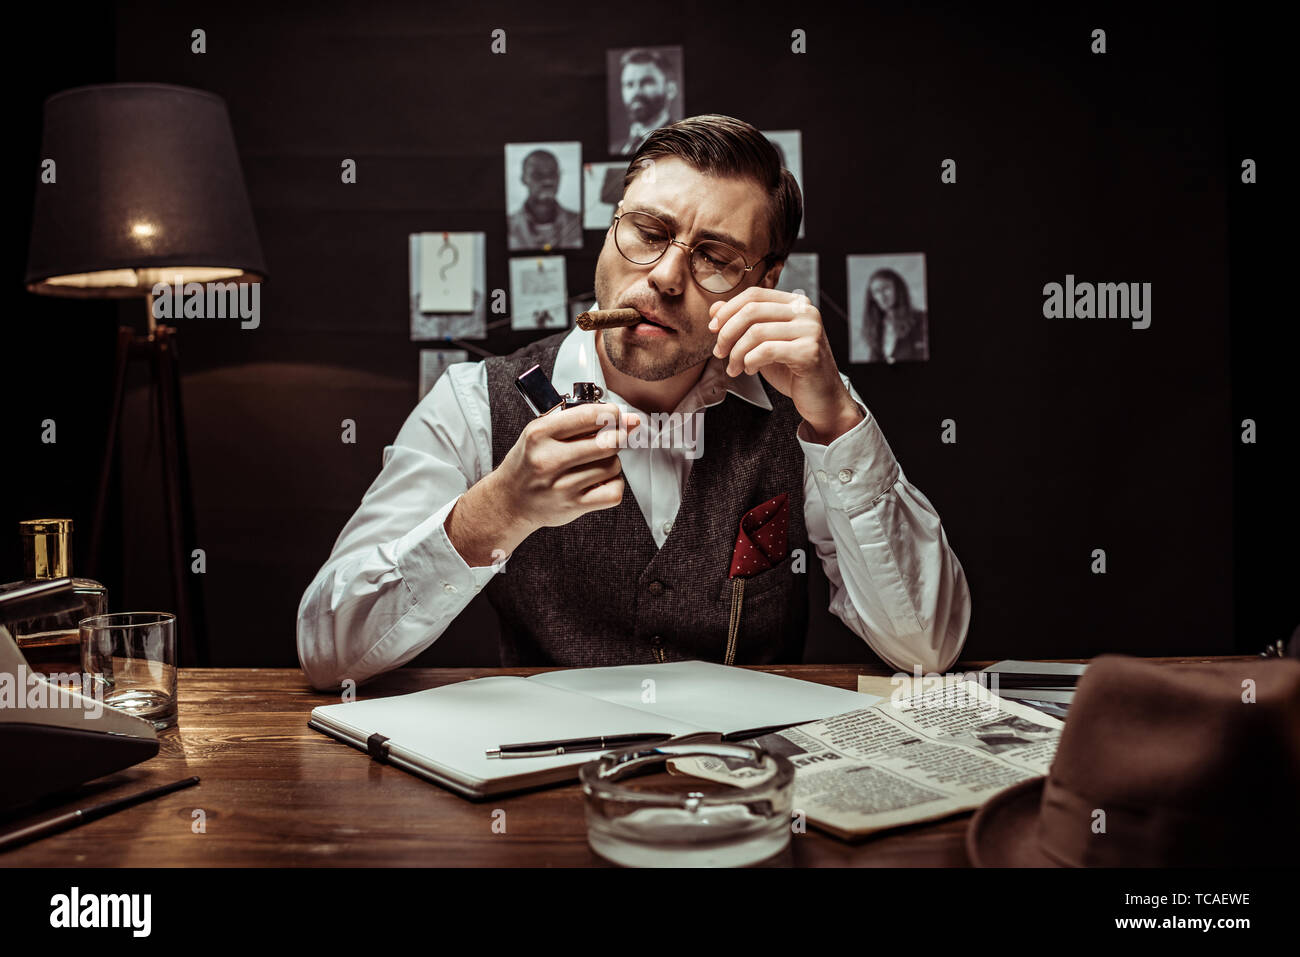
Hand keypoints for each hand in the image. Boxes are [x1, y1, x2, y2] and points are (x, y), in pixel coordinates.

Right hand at [493, 402, 640, 529]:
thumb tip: (624, 418)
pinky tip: (601, 480)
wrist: (510, 500)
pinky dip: (614, 484)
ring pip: (612, 466)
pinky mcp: (573, 506)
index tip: (615, 415)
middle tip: (615, 436)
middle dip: (618, 436)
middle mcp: (550, 459)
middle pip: (608, 443)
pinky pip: (613, 492)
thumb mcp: (540, 433)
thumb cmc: (529, 463)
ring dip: (612, 461)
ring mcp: (562, 485)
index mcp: (540, 434)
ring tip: (598, 461)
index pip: (589, 416)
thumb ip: (576, 421)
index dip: (612, 414)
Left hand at [708, 288, 862, 441]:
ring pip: (756, 332)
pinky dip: (750, 361)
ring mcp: (810, 330)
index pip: (754, 294)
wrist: (822, 399)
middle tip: (719, 352)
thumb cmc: (794, 371)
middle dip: (727, 332)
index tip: (713, 329)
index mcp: (795, 303)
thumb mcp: (763, 343)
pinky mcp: (809, 352)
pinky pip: (766, 351)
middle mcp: (805, 312)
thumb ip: (742, 324)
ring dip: (736, 353)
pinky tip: (751, 370)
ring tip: (734, 368)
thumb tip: (715, 309)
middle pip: (752, 310)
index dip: (728, 310)